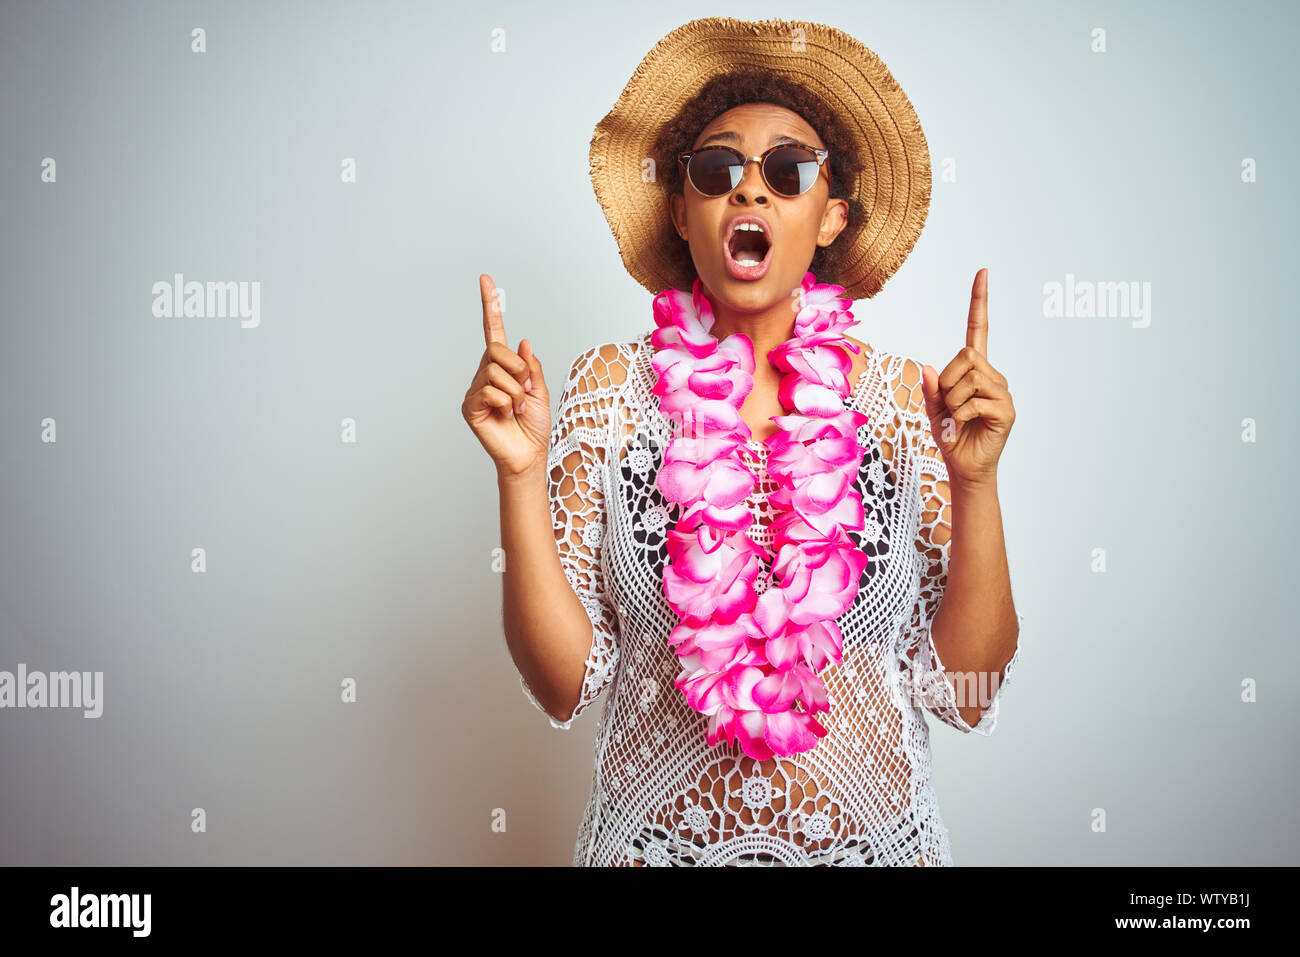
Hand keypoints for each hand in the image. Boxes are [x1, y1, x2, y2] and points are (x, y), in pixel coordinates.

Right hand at [462, 274, 550, 477]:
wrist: (528, 455)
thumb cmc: (533, 426)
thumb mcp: (540, 390)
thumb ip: (531, 366)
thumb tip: (523, 342)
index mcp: (502, 367)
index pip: (493, 331)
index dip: (490, 306)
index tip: (486, 280)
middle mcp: (484, 374)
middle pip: (496, 349)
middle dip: (517, 368)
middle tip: (524, 390)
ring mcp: (475, 390)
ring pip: (495, 371)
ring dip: (515, 390)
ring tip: (515, 408)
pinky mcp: (470, 407)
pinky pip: (489, 390)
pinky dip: (505, 402)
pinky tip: (505, 414)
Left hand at [920, 268, 1015, 491]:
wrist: (964, 467)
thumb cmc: (950, 435)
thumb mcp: (933, 409)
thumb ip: (931, 389)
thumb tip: (929, 368)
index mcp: (974, 369)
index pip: (978, 329)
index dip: (979, 301)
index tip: (982, 272)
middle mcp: (992, 375)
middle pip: (966, 355)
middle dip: (948, 380)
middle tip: (949, 405)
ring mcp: (1002, 392)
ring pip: (969, 378)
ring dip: (953, 401)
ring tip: (957, 419)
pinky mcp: (1007, 410)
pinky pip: (974, 401)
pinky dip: (960, 416)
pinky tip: (964, 427)